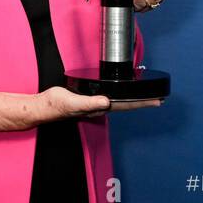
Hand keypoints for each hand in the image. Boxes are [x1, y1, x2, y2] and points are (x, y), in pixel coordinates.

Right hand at [39, 86, 162, 122]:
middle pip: (127, 104)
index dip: (142, 103)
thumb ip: (89, 102)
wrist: (43, 107)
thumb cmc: (56, 105)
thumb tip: (105, 102)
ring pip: (121, 102)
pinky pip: (111, 98)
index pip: (126, 105)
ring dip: (134, 100)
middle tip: (159, 100)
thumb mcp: (72, 101)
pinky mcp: (90, 99)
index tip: (156, 101)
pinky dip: (122, 96)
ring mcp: (96, 104)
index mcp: (99, 108)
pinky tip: (123, 94)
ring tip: (147, 98)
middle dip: (143, 102)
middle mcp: (100, 107)